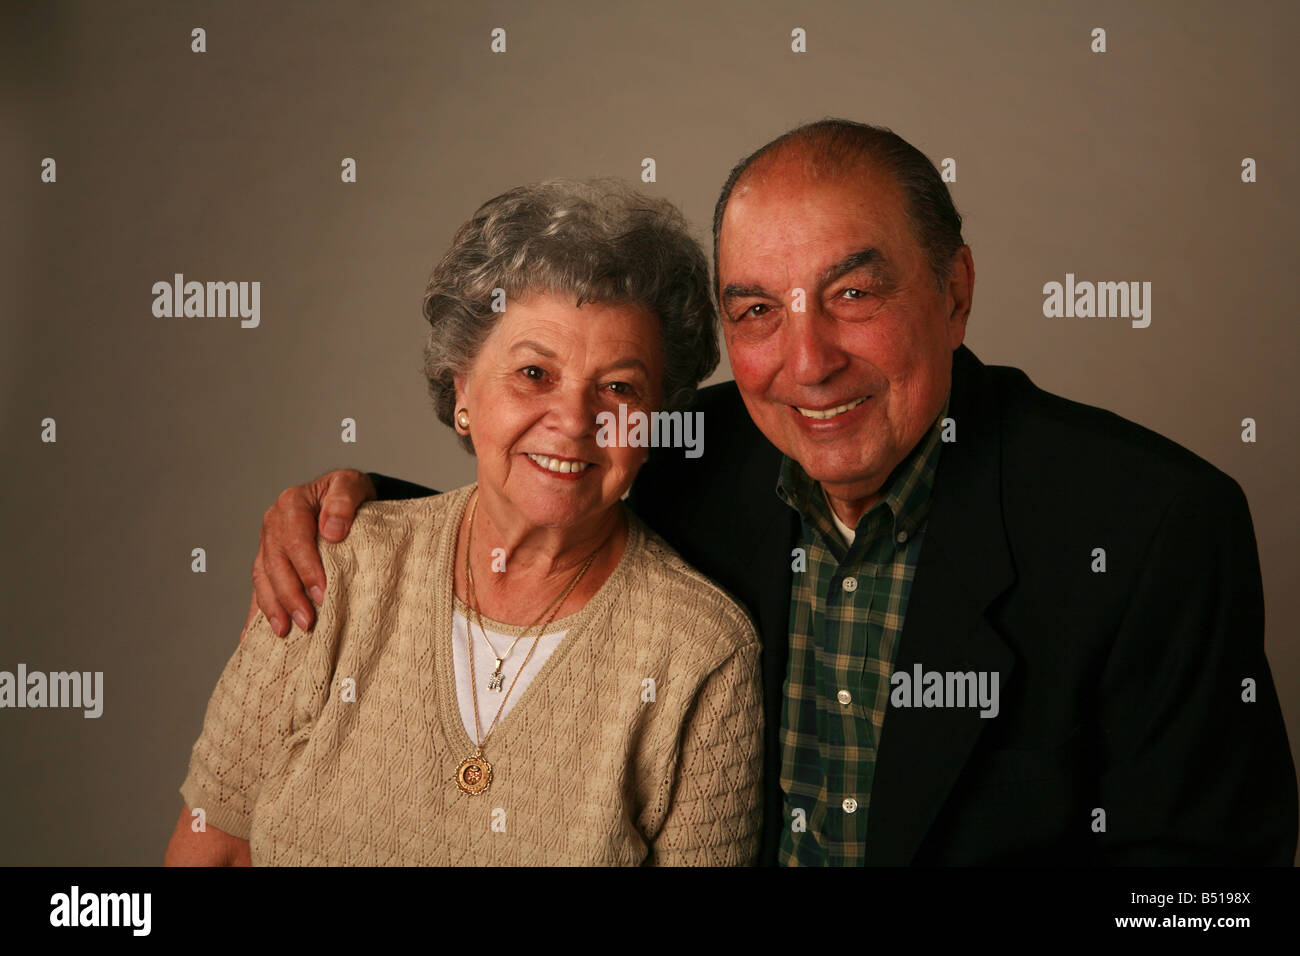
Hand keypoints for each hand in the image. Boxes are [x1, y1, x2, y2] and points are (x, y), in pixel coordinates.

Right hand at [242, 469, 375, 639]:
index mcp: (291, 504)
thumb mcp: (352, 485)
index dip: (307, 569)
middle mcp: (273, 524)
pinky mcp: (268, 561)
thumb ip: (344, 502)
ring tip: (284, 632)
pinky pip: (259, 587)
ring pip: (262, 578)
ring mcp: (267, 544)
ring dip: (272, 607)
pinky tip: (250, 635)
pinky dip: (257, 611)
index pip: (295, 541)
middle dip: (290, 595)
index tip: (322, 593)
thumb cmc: (349, 493)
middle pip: (275, 564)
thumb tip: (332, 531)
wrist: (344, 497)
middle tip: (307, 622)